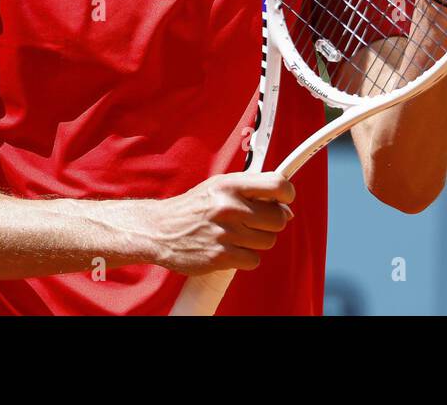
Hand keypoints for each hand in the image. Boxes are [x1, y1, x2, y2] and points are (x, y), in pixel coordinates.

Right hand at [148, 173, 294, 274]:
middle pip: (279, 218)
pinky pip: (253, 260)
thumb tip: (285, 205)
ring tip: (237, 234)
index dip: (287, 194)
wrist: (159, 230)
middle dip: (270, 222)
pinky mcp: (221, 256)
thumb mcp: (219, 187)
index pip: (278, 185)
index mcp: (230, 185)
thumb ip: (251, 190)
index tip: (284, 200)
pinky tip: (230, 248)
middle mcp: (229, 207)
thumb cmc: (193, 208)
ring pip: (268, 241)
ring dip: (257, 241)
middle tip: (254, 222)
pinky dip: (245, 257)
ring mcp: (226, 233)